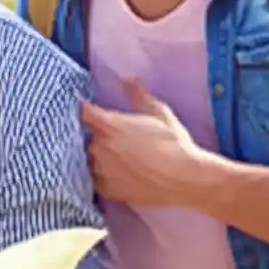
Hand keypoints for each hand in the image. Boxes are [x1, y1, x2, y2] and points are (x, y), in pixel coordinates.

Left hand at [80, 78, 210, 207]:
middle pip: (87, 137)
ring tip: (119, 159)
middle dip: (98, 136)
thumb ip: (139, 95)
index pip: (83, 112)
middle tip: (117, 139)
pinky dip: (103, 176)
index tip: (91, 111)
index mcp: (108, 126)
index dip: (86, 110)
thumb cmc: (174, 144)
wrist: (185, 180)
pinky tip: (120, 175)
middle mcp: (99, 147)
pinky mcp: (107, 190)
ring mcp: (100, 170)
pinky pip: (96, 180)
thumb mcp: (159, 114)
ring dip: (99, 157)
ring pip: (90, 159)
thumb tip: (126, 78)